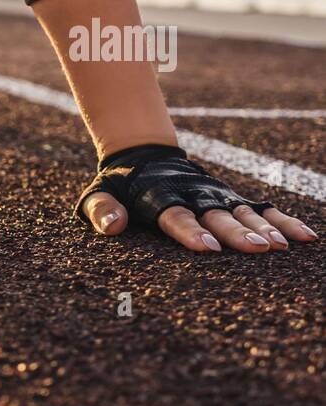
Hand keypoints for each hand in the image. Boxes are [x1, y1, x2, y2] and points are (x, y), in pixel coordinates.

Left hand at [78, 144, 316, 252]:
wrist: (144, 155)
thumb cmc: (120, 185)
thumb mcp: (99, 194)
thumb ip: (102, 210)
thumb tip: (111, 226)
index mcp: (160, 197)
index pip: (176, 216)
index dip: (190, 231)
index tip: (207, 249)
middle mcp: (195, 196)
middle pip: (217, 215)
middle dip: (236, 232)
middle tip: (257, 249)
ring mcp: (217, 197)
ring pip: (244, 213)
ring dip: (264, 229)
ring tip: (282, 247)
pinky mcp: (232, 199)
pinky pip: (263, 210)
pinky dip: (284, 221)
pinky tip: (307, 237)